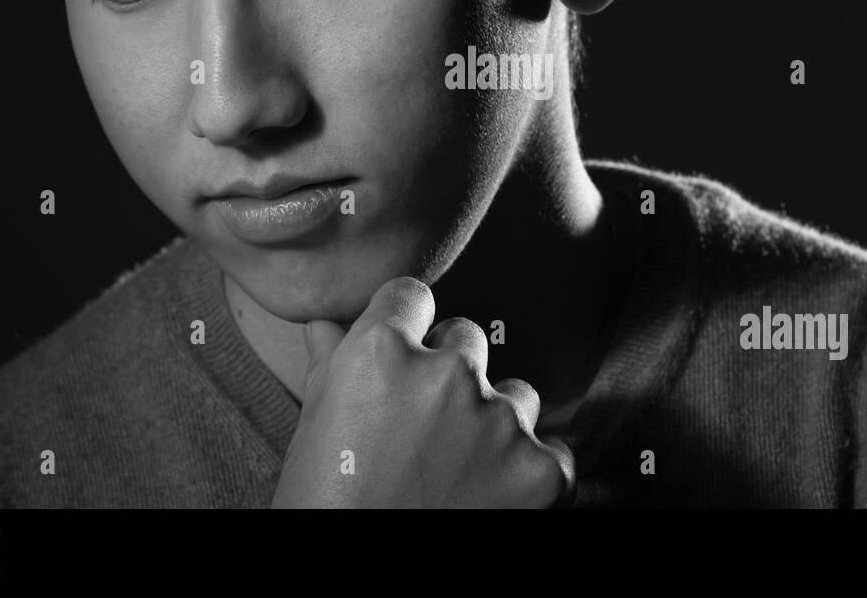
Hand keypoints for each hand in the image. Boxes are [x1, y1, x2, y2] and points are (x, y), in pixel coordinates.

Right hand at [271, 275, 574, 506]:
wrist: (353, 588)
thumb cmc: (324, 507)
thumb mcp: (315, 431)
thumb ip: (330, 367)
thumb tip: (324, 327)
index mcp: (380, 352)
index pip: (412, 297)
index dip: (406, 329)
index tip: (402, 357)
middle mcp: (445, 373)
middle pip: (466, 339)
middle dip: (450, 374)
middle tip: (426, 429)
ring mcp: (498, 420)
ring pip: (514, 393)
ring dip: (494, 421)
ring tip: (459, 471)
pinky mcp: (539, 469)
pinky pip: (551, 449)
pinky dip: (529, 471)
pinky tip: (492, 497)